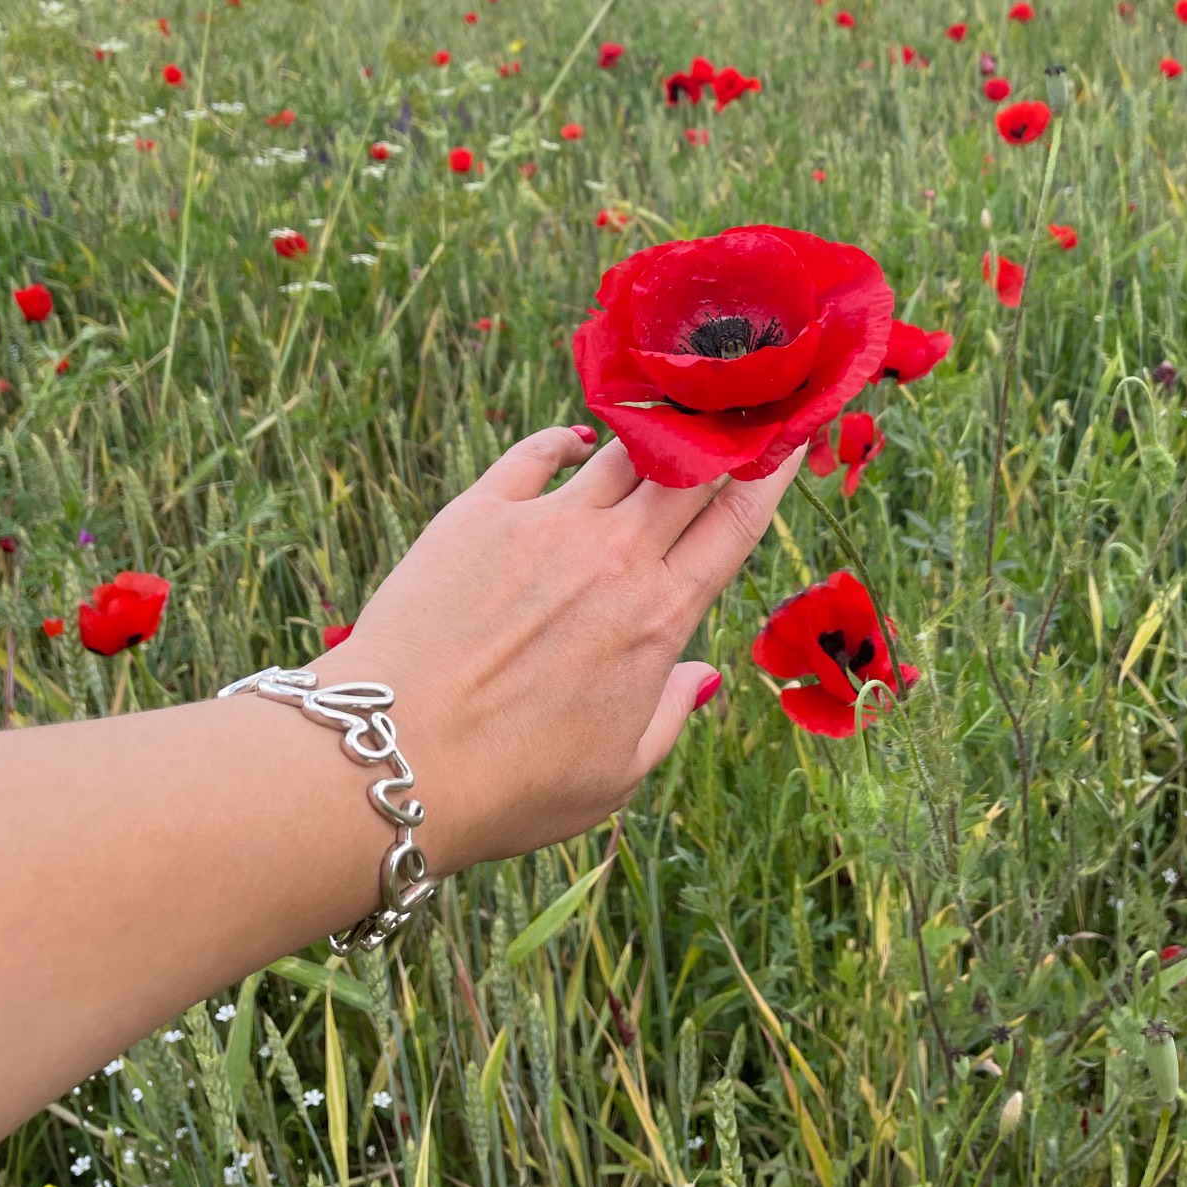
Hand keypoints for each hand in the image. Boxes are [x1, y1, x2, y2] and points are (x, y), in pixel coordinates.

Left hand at [322, 427, 802, 875]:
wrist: (392, 755)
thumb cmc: (510, 787)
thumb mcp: (615, 775)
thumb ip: (669, 714)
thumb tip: (701, 674)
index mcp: (659, 618)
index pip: (737, 523)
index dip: (773, 470)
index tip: (793, 432)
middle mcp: (612, 557)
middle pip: (690, 469)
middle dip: (727, 428)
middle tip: (745, 400)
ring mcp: (544, 526)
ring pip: (621, 453)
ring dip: (654, 429)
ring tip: (669, 411)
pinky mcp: (477, 513)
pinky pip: (535, 453)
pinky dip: (564, 440)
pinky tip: (575, 442)